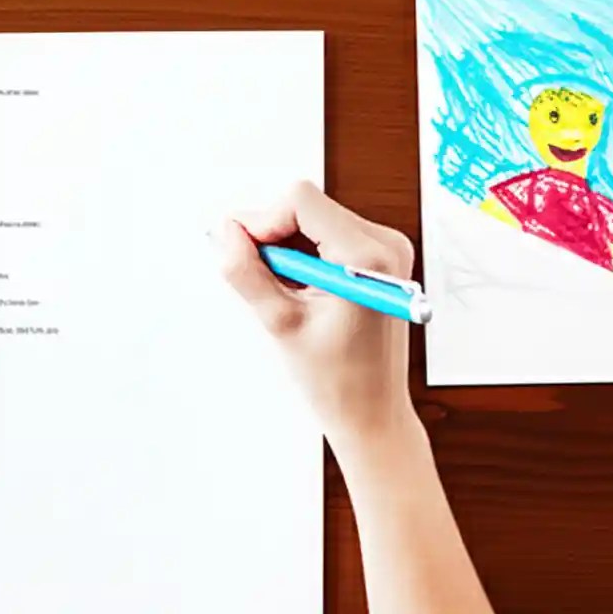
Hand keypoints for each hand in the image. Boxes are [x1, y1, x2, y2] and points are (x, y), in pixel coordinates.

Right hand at [214, 181, 415, 451]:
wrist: (373, 412)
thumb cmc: (338, 381)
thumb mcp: (280, 324)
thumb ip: (247, 272)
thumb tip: (225, 233)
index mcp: (367, 257)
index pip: (300, 201)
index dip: (262, 222)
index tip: (244, 253)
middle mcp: (385, 244)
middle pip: (306, 206)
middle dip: (272, 236)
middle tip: (259, 279)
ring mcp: (386, 249)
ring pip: (313, 219)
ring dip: (286, 248)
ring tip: (283, 293)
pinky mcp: (380, 258)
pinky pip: (327, 234)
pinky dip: (302, 255)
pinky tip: (299, 290)